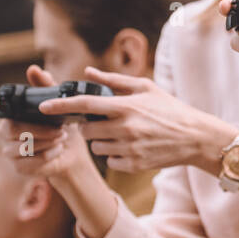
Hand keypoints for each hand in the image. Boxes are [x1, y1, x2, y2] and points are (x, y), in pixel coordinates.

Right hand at [0, 65, 93, 179]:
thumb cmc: (61, 125)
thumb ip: (46, 86)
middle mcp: (5, 131)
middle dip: (39, 130)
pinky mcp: (18, 166)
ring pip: (23, 146)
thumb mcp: (59, 104)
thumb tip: (34, 70)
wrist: (72, 153)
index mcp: (11, 113)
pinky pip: (31, 161)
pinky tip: (57, 150)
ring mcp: (9, 150)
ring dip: (46, 142)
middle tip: (59, 130)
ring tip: (61, 138)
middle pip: (12, 129)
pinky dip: (48, 154)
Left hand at [38, 66, 237, 172]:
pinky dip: (114, 155)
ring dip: (101, 141)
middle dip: (87, 125)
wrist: (195, 138)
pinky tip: (130, 147)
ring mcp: (129, 148)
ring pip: (96, 147)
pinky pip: (110, 161)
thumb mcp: (146, 88)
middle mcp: (124, 128)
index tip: (43, 107)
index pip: (84, 104)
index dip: (61, 106)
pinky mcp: (133, 165)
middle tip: (102, 121)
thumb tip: (88, 72)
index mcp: (125, 106)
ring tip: (120, 134)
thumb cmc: (170, 109)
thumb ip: (114, 80)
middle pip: (86, 129)